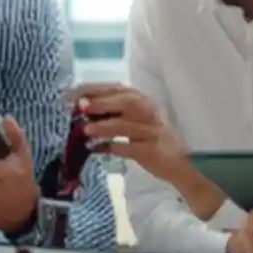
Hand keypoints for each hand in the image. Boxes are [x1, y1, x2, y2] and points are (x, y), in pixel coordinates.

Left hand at [72, 84, 188, 182]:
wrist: (180, 163)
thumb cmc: (151, 139)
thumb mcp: (133, 122)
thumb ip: (112, 115)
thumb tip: (82, 111)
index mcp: (142, 101)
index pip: (117, 89)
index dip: (94, 90)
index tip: (72, 94)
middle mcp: (148, 113)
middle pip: (127, 102)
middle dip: (103, 102)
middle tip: (81, 106)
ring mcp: (152, 132)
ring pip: (128, 125)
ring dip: (106, 126)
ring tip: (86, 130)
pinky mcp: (152, 151)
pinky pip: (131, 148)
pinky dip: (113, 148)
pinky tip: (96, 149)